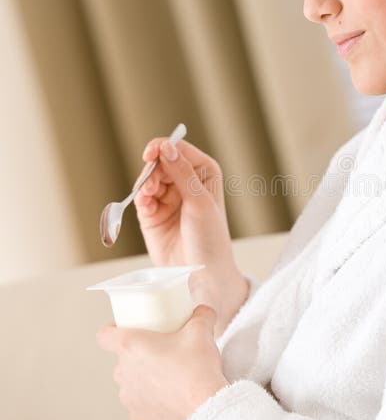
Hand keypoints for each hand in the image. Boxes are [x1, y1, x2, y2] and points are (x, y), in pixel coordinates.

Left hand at [96, 305, 229, 419]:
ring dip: (144, 378)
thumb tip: (203, 311)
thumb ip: (201, 315)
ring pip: (131, 382)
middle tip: (161, 350)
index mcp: (130, 346)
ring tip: (168, 376)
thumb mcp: (201, 331)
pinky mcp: (137, 417)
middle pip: (122, 359)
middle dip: (138, 354)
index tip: (127, 329)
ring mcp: (128, 397)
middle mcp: (123, 371)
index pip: (104, 335)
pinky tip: (170, 397)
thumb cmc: (197, 369)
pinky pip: (140, 404)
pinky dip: (151, 400)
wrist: (206, 407)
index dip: (112, 330)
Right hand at [134, 137, 248, 330]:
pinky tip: (147, 208)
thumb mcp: (200, 202)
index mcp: (204, 171)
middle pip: (159, 161)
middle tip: (151, 188)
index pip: (178, 149)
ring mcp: (168, 196)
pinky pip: (141, 197)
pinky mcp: (152, 212)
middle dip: (152, 171)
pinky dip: (141, 199)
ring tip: (149, 199)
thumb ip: (182, 173)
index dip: (162, 147)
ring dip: (145, 186)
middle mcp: (185, 180)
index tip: (150, 154)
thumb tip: (166, 147)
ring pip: (148, 178)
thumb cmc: (210, 237)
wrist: (200, 273)